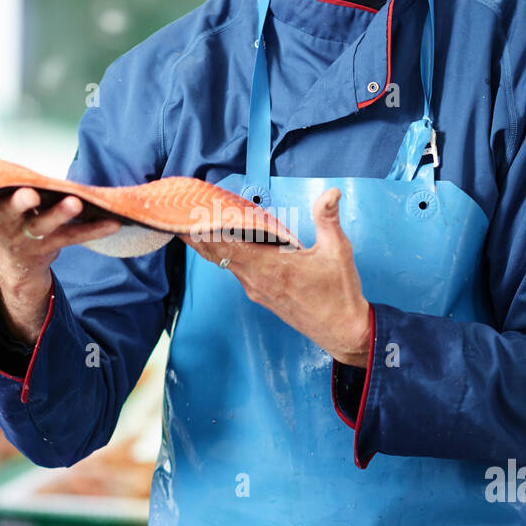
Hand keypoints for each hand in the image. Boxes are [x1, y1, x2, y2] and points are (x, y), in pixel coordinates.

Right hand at [0, 119, 122, 341]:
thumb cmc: (4, 210)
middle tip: (31, 194)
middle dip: (23, 203)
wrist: (17, 259)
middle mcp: (12, 222)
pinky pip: (77, 236)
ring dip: (62, 214)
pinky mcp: (58, 244)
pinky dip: (94, 229)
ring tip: (76, 202)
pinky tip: (113, 221)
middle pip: (17, 212)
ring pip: (49, 225)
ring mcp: (35, 236)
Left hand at [180, 187, 371, 365]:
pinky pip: (237, 271)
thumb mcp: (338, 251)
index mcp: (271, 267)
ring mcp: (257, 290)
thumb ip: (328, 219)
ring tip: (199, 222)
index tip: (188, 214)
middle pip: (217, 252)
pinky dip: (227, 254)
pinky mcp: (262, 296)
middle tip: (181, 213)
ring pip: (225, 262)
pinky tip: (228, 243)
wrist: (343, 332)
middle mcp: (257, 280)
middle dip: (199, 233)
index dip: (205, 229)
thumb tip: (331, 193)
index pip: (227, 244)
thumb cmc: (339, 294)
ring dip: (212, 244)